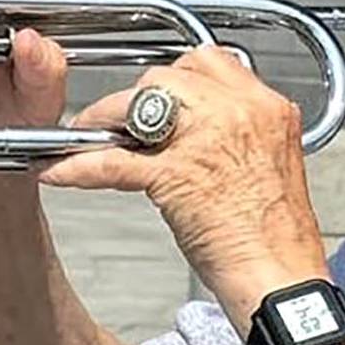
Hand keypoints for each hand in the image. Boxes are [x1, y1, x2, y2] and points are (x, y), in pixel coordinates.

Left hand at [35, 46, 328, 328]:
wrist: (283, 282)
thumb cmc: (276, 239)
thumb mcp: (270, 165)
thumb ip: (238, 134)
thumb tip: (194, 129)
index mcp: (270, 108)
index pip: (213, 62)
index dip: (178, 78)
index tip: (159, 96)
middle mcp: (243, 111)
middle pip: (171, 74)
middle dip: (138, 95)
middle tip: (120, 120)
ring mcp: (208, 138)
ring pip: (139, 103)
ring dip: (105, 118)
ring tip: (86, 137)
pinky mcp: (176, 173)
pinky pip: (114, 159)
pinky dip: (80, 165)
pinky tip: (61, 171)